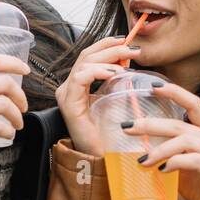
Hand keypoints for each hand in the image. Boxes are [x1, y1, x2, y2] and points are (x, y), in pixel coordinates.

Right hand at [54, 36, 143, 154]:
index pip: (89, 55)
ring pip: (84, 63)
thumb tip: (129, 59)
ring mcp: (66, 95)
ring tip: (127, 61)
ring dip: (108, 58)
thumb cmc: (110, 133)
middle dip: (111, 48)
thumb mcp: (115, 99)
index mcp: (78, 85)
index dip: (106, 44)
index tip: (127, 41)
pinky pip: (80, 77)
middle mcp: (69, 87)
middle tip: (132, 48)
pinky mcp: (69, 104)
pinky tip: (115, 73)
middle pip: (87, 55)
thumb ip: (117, 80)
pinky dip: (98, 71)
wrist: (102, 158)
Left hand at [119, 82, 199, 199]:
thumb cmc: (196, 184)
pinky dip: (176, 162)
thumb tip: (132, 140)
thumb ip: (163, 148)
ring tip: (142, 160)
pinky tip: (162, 169)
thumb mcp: (177, 161)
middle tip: (127, 128)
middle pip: (180, 124)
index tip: (152, 86)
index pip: (194, 103)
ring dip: (160, 149)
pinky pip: (195, 161)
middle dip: (151, 125)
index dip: (175, 92)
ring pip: (186, 141)